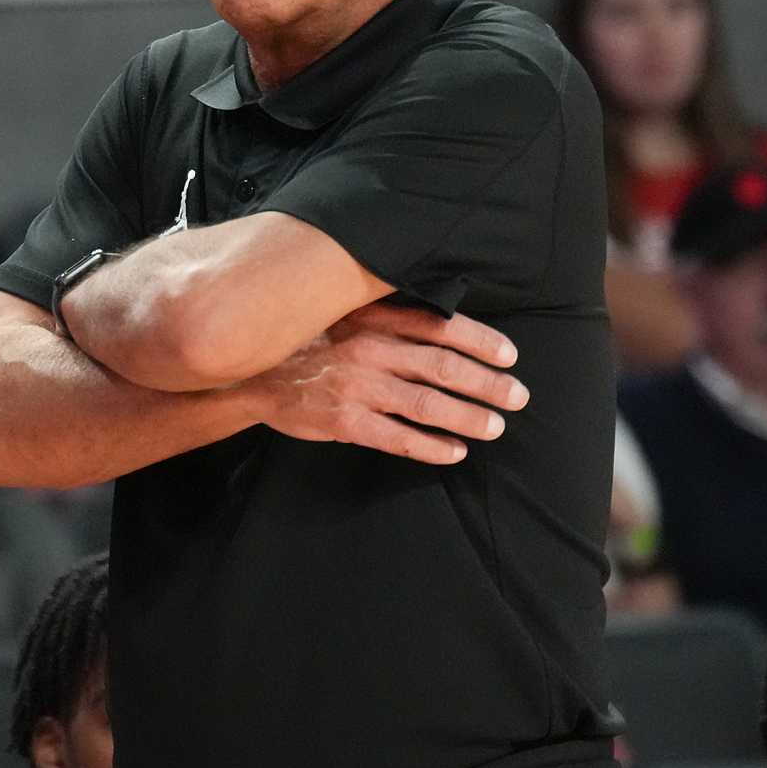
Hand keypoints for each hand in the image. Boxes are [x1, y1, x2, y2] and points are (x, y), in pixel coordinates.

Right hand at [243, 302, 526, 465]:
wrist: (250, 374)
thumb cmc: (304, 343)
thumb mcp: (340, 314)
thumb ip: (384, 315)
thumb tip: (439, 317)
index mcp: (372, 319)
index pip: (440, 327)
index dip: (480, 341)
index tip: (509, 355)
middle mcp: (370, 349)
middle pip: (444, 367)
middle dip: (488, 384)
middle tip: (517, 396)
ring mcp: (358, 387)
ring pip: (428, 404)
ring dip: (469, 417)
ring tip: (494, 426)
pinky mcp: (345, 421)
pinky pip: (399, 437)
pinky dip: (432, 447)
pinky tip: (454, 453)